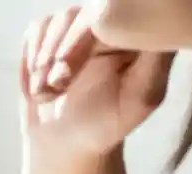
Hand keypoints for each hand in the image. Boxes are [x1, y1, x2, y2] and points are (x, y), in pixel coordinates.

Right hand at [21, 6, 174, 161]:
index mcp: (138, 32)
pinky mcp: (50, 32)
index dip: (87, 37)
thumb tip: (159, 25)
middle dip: (61, 52)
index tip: (69, 72)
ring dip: (44, 59)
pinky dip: (32, 56)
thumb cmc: (107, 123)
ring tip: (44, 93)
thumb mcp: (141, 97)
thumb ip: (155, 59)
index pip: (115, 16)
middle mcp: (109, 22)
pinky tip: (37, 83)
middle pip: (82, 15)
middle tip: (55, 86)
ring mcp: (78, 25)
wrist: (67, 140)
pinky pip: (37, 29)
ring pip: (57, 21)